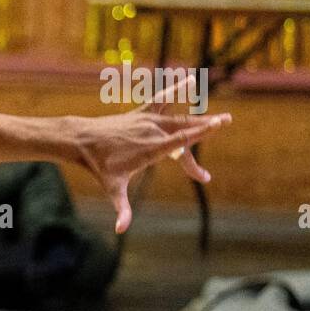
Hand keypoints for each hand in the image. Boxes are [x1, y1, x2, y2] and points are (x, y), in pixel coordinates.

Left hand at [75, 74, 231, 234]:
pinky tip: (190, 80)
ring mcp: (147, 120)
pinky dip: (175, 91)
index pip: (180, 140)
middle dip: (205, 125)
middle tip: (226, 121)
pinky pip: (162, 99)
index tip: (217, 124)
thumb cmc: (99, 166)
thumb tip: (121, 230)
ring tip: (217, 113)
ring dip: (197, 114)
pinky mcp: (142, 113)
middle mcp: (152, 131)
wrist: (83, 140)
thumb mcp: (113, 188)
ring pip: (177, 115)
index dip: (200, 131)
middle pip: (184, 127)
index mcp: (151, 148)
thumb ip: (121, 209)